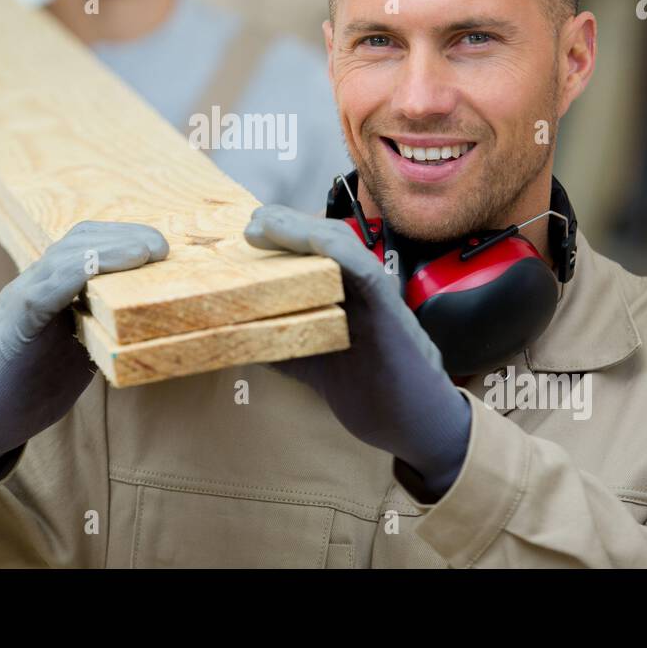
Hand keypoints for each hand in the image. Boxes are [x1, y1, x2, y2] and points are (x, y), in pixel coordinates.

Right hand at [0, 221, 169, 479]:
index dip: (122, 235)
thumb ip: (105, 318)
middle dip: (122, 237)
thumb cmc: (43, 379)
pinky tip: (99, 268)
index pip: (85, 241)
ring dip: (107, 251)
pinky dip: (74, 273)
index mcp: (52, 283)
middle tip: (161, 246)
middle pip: (78, 240)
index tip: (159, 243)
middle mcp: (34, 281)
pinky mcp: (16, 322)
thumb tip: (155, 306)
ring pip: (63, 257)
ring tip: (143, 253)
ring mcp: (22, 297)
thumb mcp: (83, 341)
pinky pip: (45, 290)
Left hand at [244, 204, 470, 499]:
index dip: (284, 232)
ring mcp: (377, 295)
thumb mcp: (312, 361)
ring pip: (342, 245)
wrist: (412, 424)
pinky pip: (365, 270)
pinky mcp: (389, 310)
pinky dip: (339, 251)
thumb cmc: (369, 392)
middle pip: (325, 236)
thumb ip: (281, 342)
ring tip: (268, 226)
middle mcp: (362, 286)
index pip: (315, 248)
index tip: (251, 231)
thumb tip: (234, 330)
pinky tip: (312, 241)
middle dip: (286, 223)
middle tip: (253, 223)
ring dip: (302, 229)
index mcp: (346, 292)